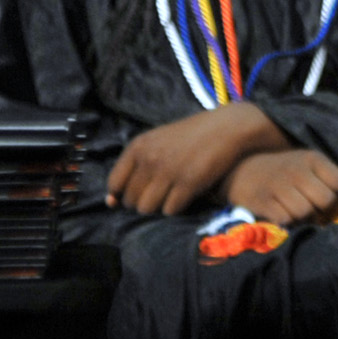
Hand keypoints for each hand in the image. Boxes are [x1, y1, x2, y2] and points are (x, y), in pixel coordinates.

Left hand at [106, 103, 286, 214]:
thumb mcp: (157, 142)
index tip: (136, 195)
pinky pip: (169, 210)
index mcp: (138, 147)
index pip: (114, 184)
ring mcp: (168, 172)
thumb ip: (134, 167)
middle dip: (142, 202)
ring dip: (157, 208)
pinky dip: (175, 209)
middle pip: (130, 200)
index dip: (122, 195)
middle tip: (160, 195)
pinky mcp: (188, 183)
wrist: (227, 128)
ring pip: (147, 208)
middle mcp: (149, 159)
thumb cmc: (191, 136)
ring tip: (170, 198)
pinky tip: (185, 198)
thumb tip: (110, 202)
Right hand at [223, 147, 337, 225]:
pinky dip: (292, 225)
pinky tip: (290, 219)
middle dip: (330, 214)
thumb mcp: (310, 167)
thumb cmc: (283, 169)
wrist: (240, 169)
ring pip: (307, 213)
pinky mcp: (262, 201)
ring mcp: (278, 186)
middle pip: (327, 201)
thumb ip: (336, 179)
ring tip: (308, 219)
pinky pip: (287, 220)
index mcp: (312, 159)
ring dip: (310, 221)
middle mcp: (296, 170)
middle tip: (326, 218)